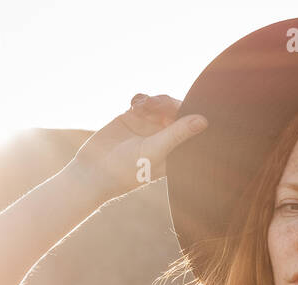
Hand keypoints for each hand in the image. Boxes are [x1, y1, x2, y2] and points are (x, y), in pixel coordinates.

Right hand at [68, 93, 207, 199]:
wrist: (93, 172)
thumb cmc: (126, 170)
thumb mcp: (153, 151)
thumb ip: (177, 134)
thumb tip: (204, 121)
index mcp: (176, 149)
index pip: (191, 125)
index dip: (187, 110)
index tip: (176, 109)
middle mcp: (165, 137)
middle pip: (177, 109)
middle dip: (167, 103)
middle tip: (152, 105)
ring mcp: (150, 126)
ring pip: (162, 102)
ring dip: (153, 100)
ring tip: (139, 107)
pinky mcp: (134, 117)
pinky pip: (145, 100)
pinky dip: (141, 98)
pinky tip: (133, 104)